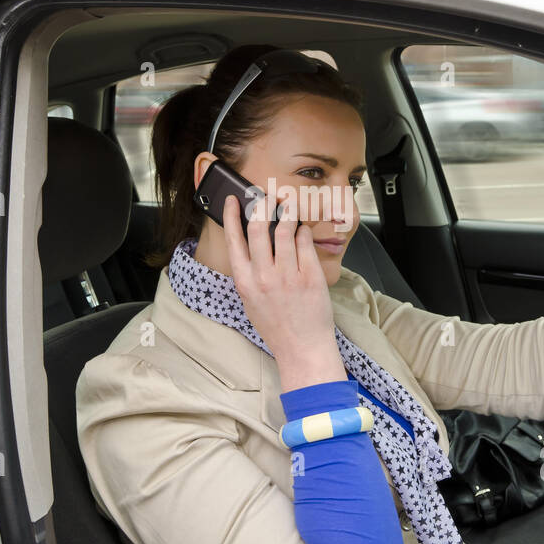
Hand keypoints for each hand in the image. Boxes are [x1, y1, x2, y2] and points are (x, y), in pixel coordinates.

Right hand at [221, 193, 345, 391]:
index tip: (234, 199)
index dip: (233, 215)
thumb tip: (250, 242)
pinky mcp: (310, 276)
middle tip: (267, 196)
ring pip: (284, 230)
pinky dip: (302, 231)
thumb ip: (249, 273)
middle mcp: (264, 276)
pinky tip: (301, 230)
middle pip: (259, 228)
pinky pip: (304, 242)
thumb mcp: (251, 301)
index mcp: (245, 282)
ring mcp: (288, 276)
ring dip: (286, 212)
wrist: (302, 347)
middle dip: (262, 205)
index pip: (234, 240)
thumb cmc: (276, 326)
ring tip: (288, 206)